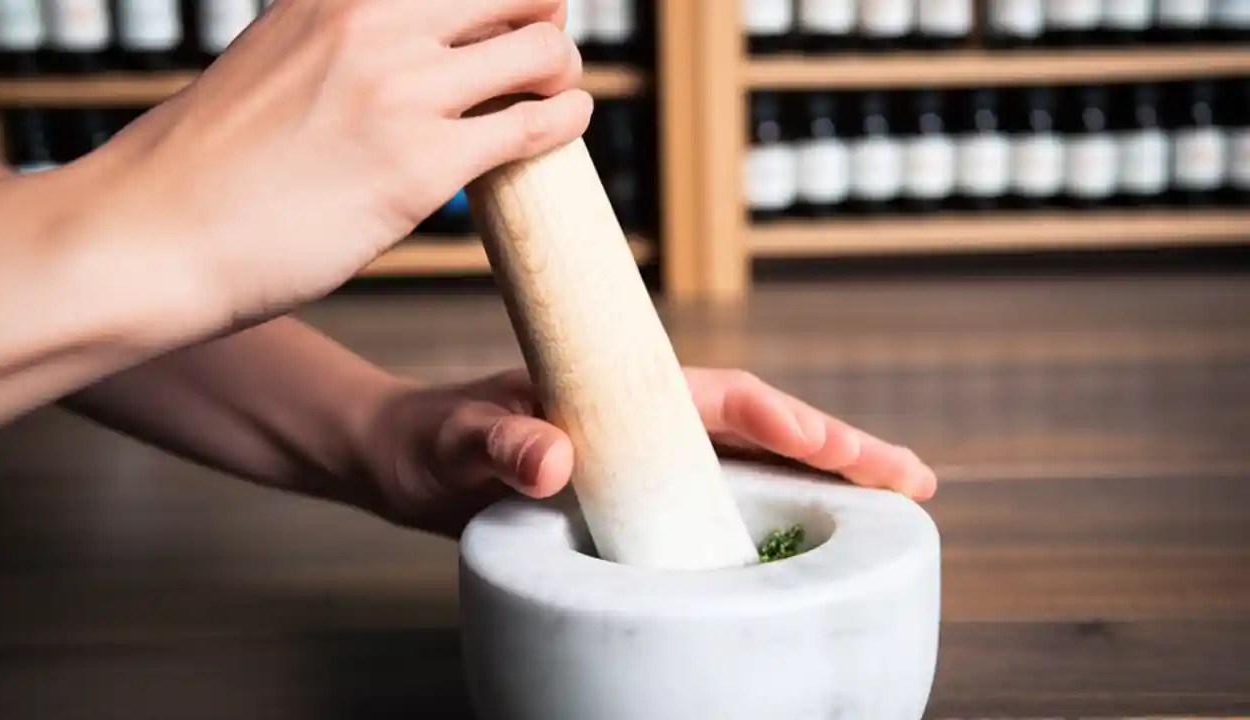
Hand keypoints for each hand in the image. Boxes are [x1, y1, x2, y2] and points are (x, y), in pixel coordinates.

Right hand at [71, 0, 588, 329]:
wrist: (159, 234)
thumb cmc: (210, 162)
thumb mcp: (274, 52)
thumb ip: (339, 34)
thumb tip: (395, 42)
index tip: (512, 11)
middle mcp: (375, 20)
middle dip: (543, 18)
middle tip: (538, 52)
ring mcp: (403, 91)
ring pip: (542, 51)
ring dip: (559, 71)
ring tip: (550, 94)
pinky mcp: (424, 166)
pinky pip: (536, 125)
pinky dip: (565, 121)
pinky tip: (562, 125)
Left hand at [361, 368, 937, 535]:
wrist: (405, 456)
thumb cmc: (429, 439)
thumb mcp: (454, 440)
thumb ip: (498, 442)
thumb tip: (553, 461)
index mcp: (619, 389)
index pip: (719, 398)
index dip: (783, 419)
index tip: (835, 446)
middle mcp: (646, 417)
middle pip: (762, 427)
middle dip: (840, 449)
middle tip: (914, 478)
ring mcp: (648, 455)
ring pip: (752, 462)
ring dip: (823, 479)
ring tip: (896, 499)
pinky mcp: (638, 492)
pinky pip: (718, 500)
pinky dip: (772, 511)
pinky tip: (809, 533)